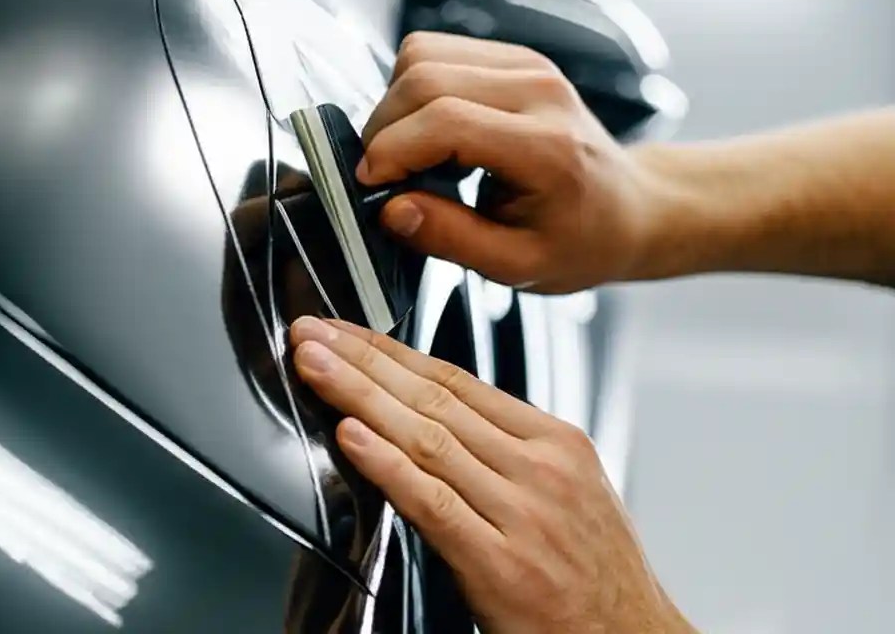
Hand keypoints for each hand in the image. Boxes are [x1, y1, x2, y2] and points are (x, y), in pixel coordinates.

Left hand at [289, 316, 695, 633]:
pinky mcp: (501, 564)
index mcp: (555, 442)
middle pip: (434, 398)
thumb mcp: (567, 491)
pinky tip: (350, 437)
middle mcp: (541, 469)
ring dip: (360, 396)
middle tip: (311, 333)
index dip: (390, 351)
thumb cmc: (595, 574)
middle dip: (363, 359)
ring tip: (315, 368)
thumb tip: (434, 414)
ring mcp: (523, 513)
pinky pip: (432, 502)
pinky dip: (387, 465)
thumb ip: (507, 451)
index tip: (343, 331)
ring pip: (427, 438)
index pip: (456, 379)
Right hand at [360, 32, 659, 292]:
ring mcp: (527, 64)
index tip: (369, 185)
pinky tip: (428, 130)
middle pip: (425, 78)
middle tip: (382, 175)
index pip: (445, 120)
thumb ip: (450, 238)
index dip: (392, 150)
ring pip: (422, 54)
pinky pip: (437, 51)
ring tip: (406, 152)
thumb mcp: (517, 265)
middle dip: (383, 128)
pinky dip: (413, 89)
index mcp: (546, 147)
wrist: (629, 207)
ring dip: (395, 104)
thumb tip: (391, 209)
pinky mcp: (513, 56)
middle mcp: (538, 90)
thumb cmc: (581, 239)